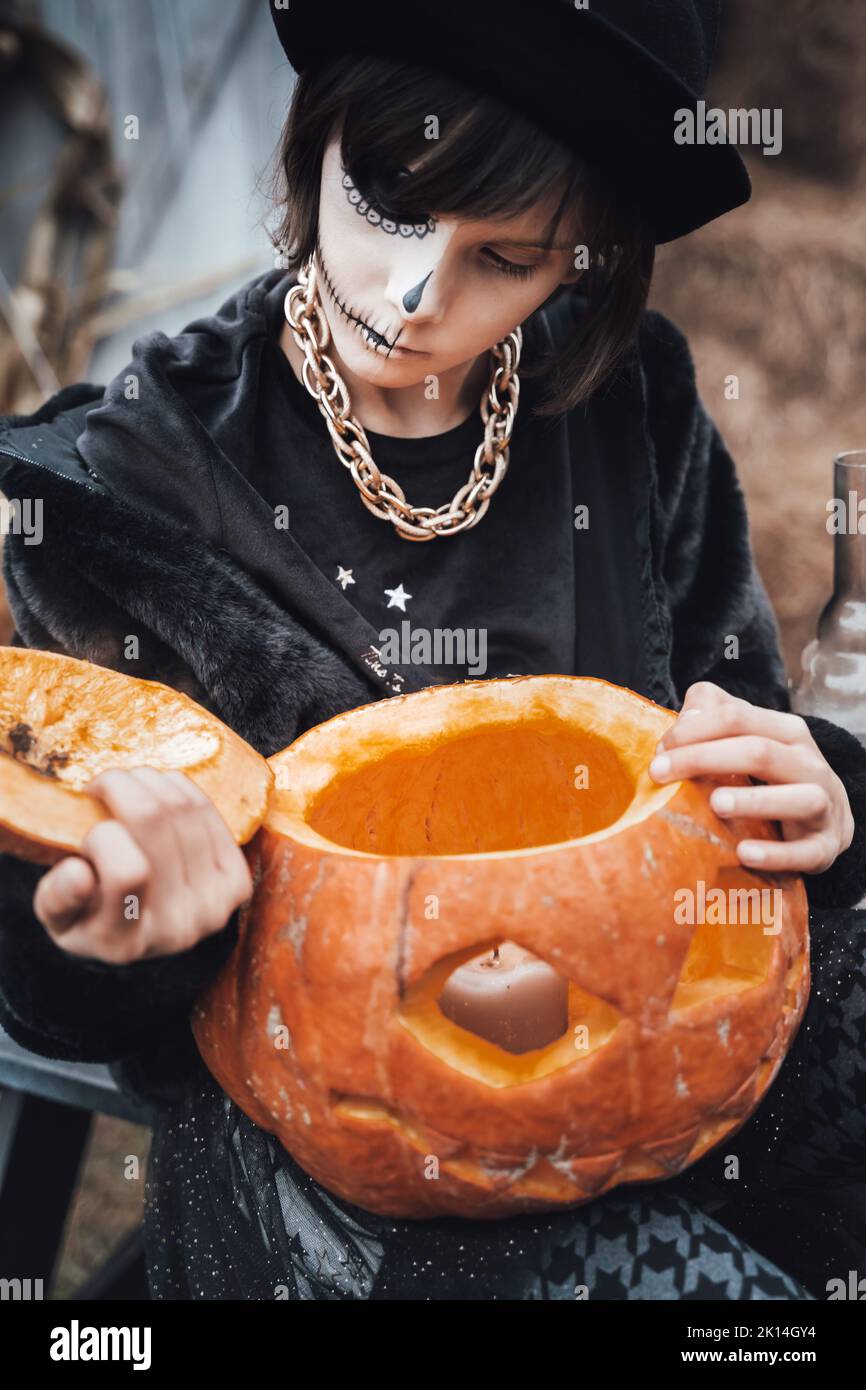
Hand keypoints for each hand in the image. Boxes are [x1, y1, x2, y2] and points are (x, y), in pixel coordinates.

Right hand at [32, 768, 253, 961]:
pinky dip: (178, 788)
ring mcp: (215, 905)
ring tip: (126, 784)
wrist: (145, 936)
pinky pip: (206, 813)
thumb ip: (57, 898)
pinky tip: (156, 788)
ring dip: (149, 781)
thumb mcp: (57, 919)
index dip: (103, 837)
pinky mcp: (236, 883)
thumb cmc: (92, 919)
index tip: (88, 831)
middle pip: (156, 826)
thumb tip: (78, 872)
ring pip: (183, 812)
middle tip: (100, 784)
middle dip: (121, 787)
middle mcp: (178, 928)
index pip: (128, 872)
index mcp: (125, 941)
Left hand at [648, 680, 855, 874]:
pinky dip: (776, 854)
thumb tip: (684, 719)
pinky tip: (745, 853)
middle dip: (703, 758)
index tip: (658, 751)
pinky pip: (805, 852)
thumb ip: (716, 716)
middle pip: (759, 752)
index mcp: (787, 732)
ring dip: (755, 801)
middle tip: (658, 772)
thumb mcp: (749, 738)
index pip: (737, 717)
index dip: (693, 730)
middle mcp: (809, 764)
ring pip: (799, 798)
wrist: (828, 820)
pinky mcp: (823, 848)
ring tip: (715, 804)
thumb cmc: (773, 775)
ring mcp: (823, 805)